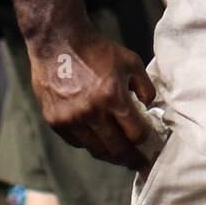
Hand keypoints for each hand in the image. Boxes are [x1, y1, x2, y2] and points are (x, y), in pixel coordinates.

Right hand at [27, 28, 156, 169]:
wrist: (59, 42)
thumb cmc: (98, 50)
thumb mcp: (130, 61)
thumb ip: (145, 86)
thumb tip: (150, 107)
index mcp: (113, 97)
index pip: (135, 133)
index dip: (145, 141)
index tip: (150, 144)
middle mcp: (91, 112)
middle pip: (117, 149)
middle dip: (131, 158)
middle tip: (139, 163)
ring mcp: (71, 119)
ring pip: (96, 150)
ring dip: (110, 154)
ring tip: (119, 155)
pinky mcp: (55, 121)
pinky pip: (76, 142)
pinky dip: (89, 143)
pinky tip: (97, 139)